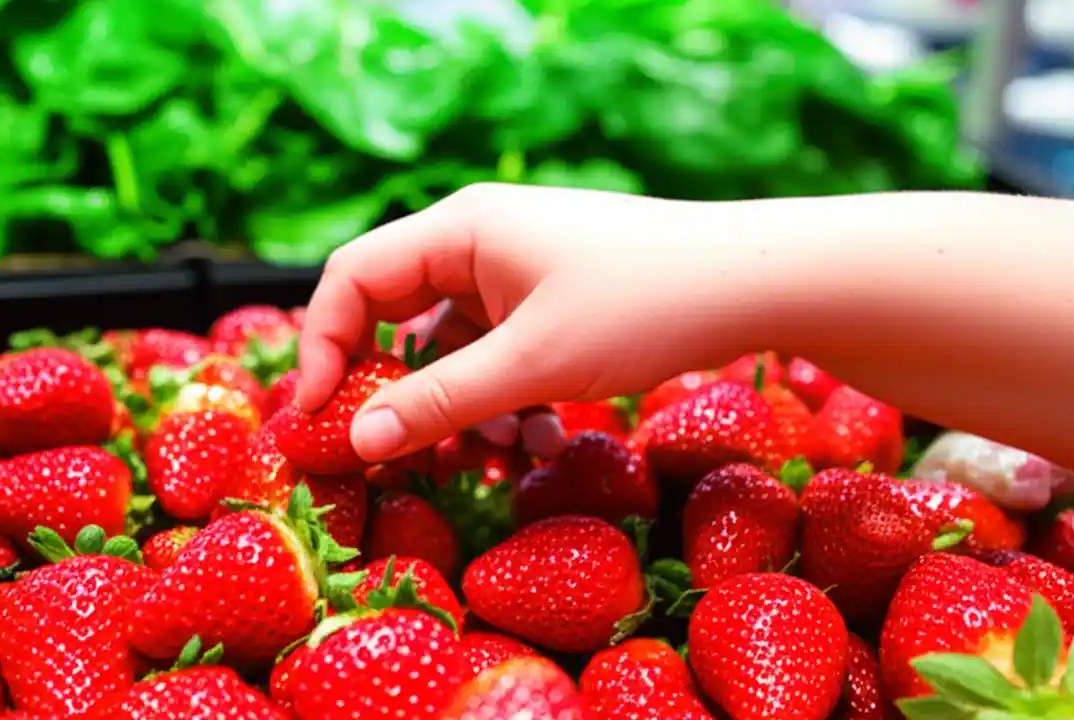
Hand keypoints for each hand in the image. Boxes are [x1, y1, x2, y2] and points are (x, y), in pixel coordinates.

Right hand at [296, 183, 777, 462]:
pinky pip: (504, 357)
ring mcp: (518, 273)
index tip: (316, 418)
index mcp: (459, 229)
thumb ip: (439, 402)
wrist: (756, 282)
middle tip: (396, 453)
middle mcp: (479, 243)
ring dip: (470, 409)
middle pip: (401, 318)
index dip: (324, 348)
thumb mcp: (532, 363)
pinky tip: (547, 441)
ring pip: (457, 349)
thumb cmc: (643, 303)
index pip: (353, 279)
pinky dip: (513, 401)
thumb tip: (357, 441)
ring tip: (510, 452)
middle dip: (403, 391)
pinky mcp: (553, 304)